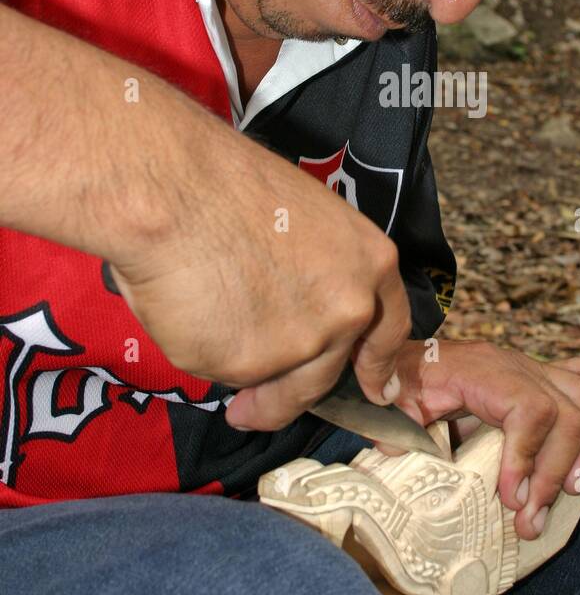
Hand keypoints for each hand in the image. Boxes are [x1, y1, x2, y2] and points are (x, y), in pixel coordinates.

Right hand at [108, 131, 411, 431]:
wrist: (175, 190)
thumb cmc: (227, 184)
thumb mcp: (305, 221)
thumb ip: (317, 274)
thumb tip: (294, 306)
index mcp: (370, 264)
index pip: (388, 330)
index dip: (379, 364)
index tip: (378, 391)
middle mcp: (347, 311)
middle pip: (325, 373)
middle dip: (287, 397)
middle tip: (253, 410)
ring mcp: (302, 344)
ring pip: (273, 379)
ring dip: (241, 375)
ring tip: (199, 323)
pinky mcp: (248, 366)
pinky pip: (223, 369)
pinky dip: (202, 349)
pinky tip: (185, 310)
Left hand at [373, 340, 579, 541]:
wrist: (406, 359)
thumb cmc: (403, 384)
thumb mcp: (394, 404)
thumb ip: (396, 425)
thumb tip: (397, 449)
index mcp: (480, 371)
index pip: (528, 410)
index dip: (527, 458)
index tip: (513, 501)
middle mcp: (515, 366)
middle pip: (566, 412)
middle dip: (557, 472)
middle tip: (533, 518)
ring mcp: (534, 368)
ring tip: (573, 492)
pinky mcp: (544, 375)